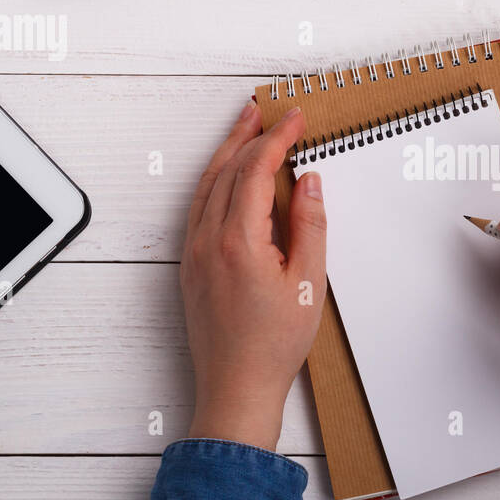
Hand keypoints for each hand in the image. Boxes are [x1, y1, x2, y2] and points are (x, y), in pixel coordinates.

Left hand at [180, 101, 326, 450]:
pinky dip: (213, 181)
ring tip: (245, 130)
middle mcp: (207, 240)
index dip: (277, 139)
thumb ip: (310, 225)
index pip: (256, 171)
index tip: (295, 118)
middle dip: (248, 136)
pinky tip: (225, 177)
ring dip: (226, 153)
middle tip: (267, 110)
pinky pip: (198, 208)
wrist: (236, 389)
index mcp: (238, 241)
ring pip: (206, 186)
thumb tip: (308, 181)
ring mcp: (193, 253)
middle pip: (225, 170)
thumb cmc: (274, 345)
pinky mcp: (190, 267)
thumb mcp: (309, 282)